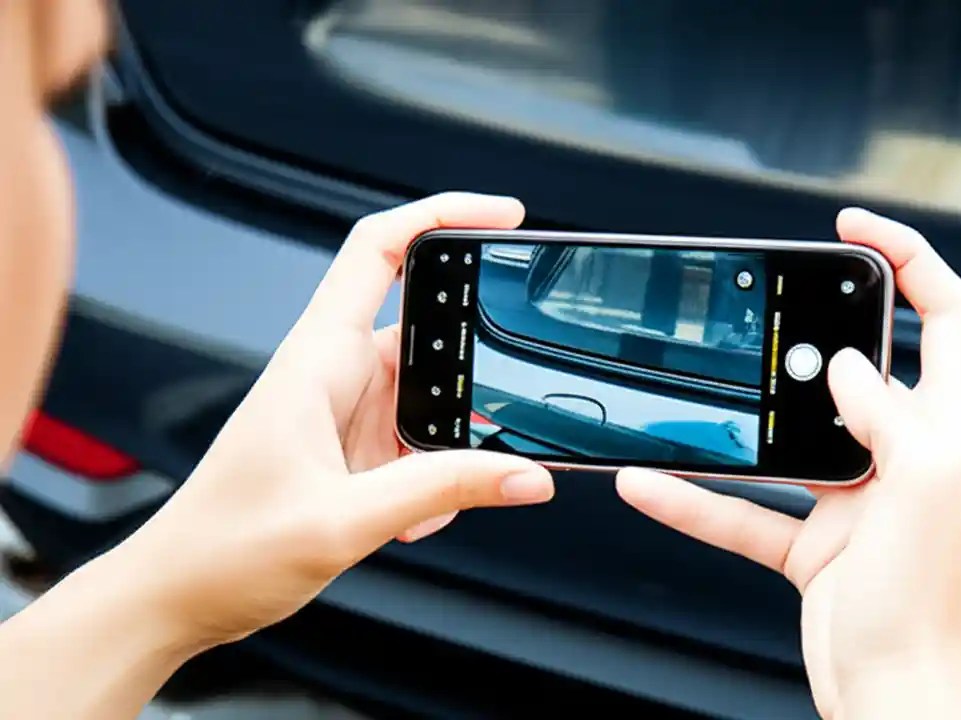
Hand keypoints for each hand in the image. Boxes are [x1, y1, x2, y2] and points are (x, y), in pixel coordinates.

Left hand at [109, 192, 555, 648]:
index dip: (442, 214)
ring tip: (447, 489)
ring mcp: (348, 411)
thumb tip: (524, 473)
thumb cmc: (222, 548)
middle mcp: (334, 373)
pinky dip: (438, 478)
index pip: (379, 249)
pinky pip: (422, 442)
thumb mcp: (344, 520)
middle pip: (431, 328)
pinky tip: (417, 519)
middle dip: (476, 366)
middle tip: (506, 405)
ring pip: (435, 394)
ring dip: (454, 441)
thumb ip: (443, 492)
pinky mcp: (356, 450)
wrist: (178, 596)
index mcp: (317, 358)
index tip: (503, 215)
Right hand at [617, 209, 960, 718]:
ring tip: (702, 391)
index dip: (909, 259)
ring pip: (791, 435)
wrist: (892, 696)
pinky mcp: (816, 541)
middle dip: (811, 332)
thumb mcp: (925, 489)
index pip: (946, 317)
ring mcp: (858, 499)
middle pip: (860, 366)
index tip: (855, 229)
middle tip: (767, 306)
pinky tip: (655, 486)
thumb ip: (890, 413)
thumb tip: (843, 366)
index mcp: (953, 432)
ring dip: (741, 419)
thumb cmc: (927, 611)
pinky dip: (699, 499)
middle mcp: (908, 456)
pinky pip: (747, 506)